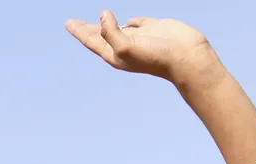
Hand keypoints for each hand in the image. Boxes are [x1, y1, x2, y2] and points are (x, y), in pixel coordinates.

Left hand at [65, 12, 218, 86]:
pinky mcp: (154, 28)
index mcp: (115, 55)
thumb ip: (110, 31)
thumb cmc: (155, 56)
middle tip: (73, 23)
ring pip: (119, 27)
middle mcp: (126, 46)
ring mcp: (140, 37)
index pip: (92, 40)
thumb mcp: (125, 46)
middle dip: (86, 29)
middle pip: (100, 35)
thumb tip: (103, 14)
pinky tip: (129, 20)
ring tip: (100, 20)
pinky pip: (138, 22)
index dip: (79, 31)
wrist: (186, 57)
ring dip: (108, 24)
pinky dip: (132, 20)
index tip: (68, 22)